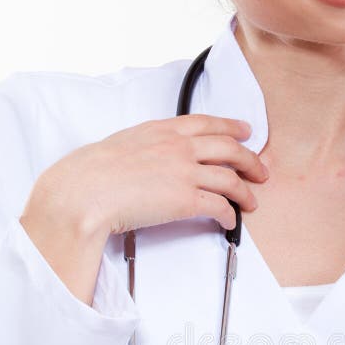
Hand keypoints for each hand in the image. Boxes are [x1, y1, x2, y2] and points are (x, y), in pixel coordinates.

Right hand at [29, 113, 267, 239]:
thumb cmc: (90, 173)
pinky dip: (230, 215)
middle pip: (228, 149)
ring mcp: (184, 172)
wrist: (83, 192)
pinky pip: (219, 206)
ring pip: (230, 178)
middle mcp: (177, 147)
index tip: (244, 130)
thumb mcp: (120, 145)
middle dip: (250, 159)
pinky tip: (231, 221)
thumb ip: (143, 146)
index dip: (230, 126)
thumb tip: (149, 158)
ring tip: (253, 201)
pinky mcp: (186, 199)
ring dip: (246, 192)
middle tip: (261, 170)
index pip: (205, 123)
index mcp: (160, 129)